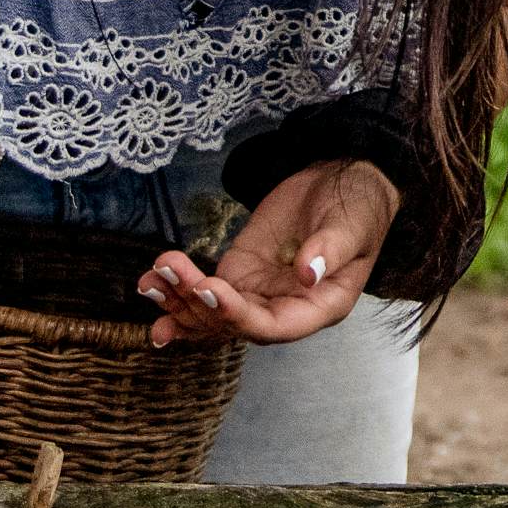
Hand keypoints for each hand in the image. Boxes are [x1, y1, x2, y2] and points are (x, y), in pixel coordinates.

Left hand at [140, 155, 397, 343]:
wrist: (343, 180)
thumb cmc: (359, 206)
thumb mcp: (352, 224)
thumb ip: (331, 249)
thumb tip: (308, 274)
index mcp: (320, 307)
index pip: (274, 327)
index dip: (238, 315)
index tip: (209, 288)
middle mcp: (285, 309)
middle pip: (233, 323)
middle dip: (197, 304)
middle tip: (168, 273)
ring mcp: (259, 293)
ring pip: (212, 314)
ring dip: (178, 301)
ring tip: (148, 281)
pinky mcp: (241, 273)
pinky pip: (205, 293)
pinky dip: (176, 293)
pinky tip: (148, 286)